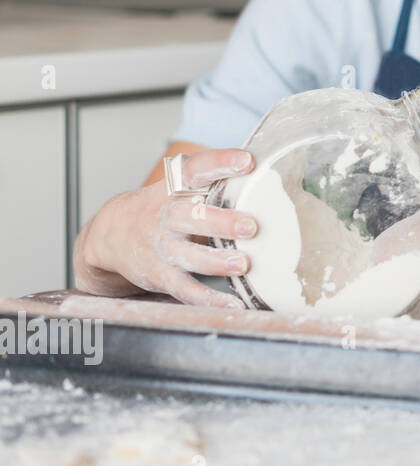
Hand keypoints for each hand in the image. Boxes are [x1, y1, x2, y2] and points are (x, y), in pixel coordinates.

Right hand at [72, 148, 256, 308]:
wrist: (110, 236)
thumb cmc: (162, 209)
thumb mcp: (177, 189)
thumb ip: (213, 181)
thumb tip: (264, 172)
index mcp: (173, 189)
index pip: (195, 170)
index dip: (220, 163)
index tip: (247, 161)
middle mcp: (165, 217)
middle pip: (190, 216)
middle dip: (221, 221)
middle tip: (251, 226)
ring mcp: (161, 248)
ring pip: (188, 255)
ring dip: (216, 261)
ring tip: (242, 264)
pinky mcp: (160, 275)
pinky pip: (185, 290)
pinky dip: (209, 299)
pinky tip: (233, 304)